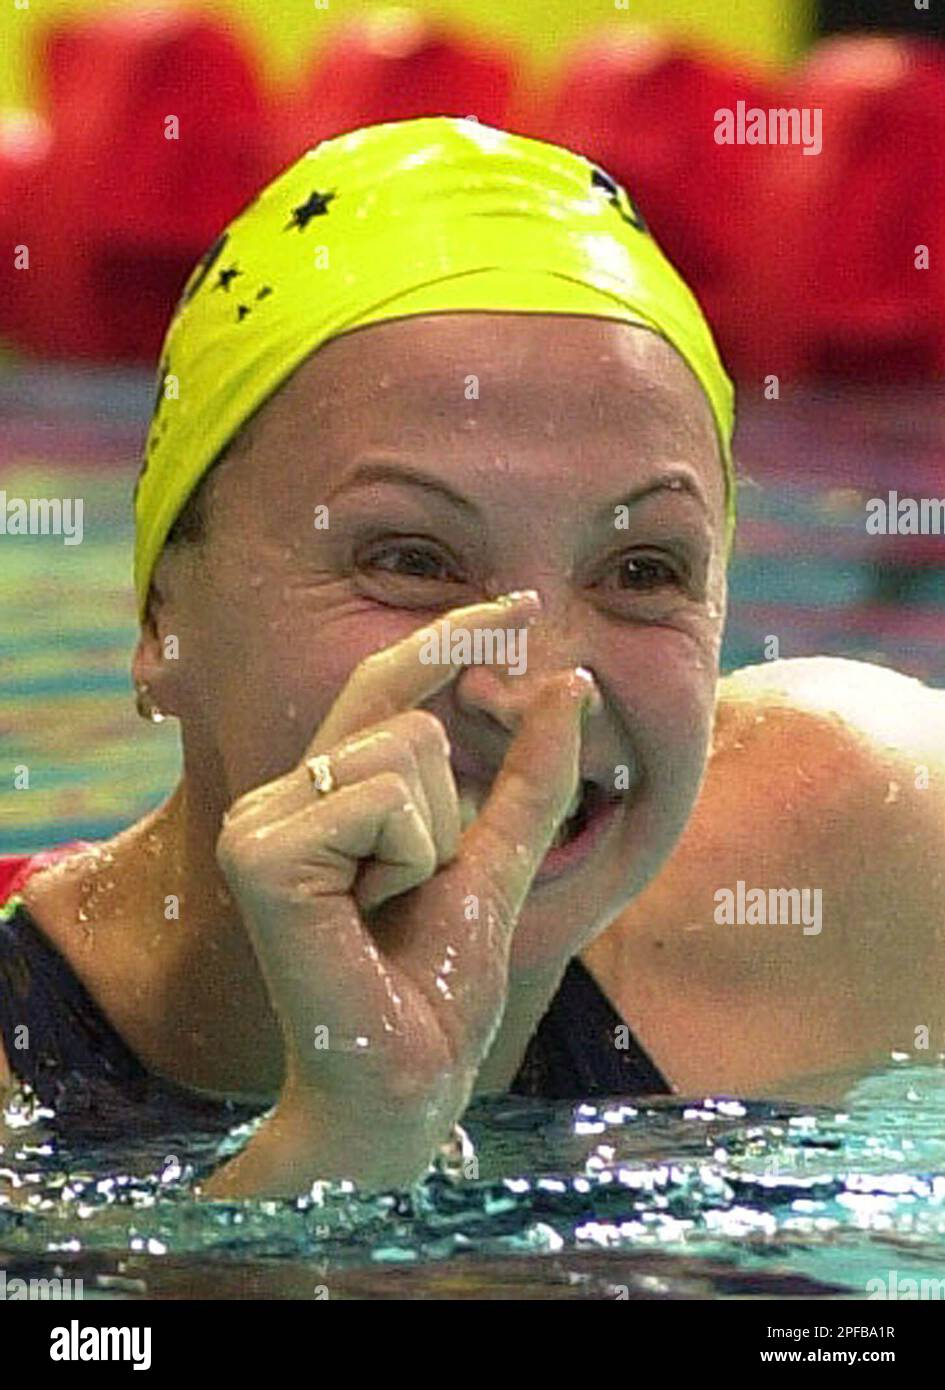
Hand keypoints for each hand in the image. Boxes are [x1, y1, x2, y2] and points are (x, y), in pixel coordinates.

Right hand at [208, 594, 597, 1192]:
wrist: (404, 1079)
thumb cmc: (437, 983)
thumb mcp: (500, 860)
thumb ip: (530, 777)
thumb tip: (569, 681)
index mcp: (322, 796)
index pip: (386, 684)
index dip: (451, 635)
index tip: (522, 604)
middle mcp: (278, 795)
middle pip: (414, 721)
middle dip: (452, 812)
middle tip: (410, 895)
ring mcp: (258, 820)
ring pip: (406, 751)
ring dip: (433, 842)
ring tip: (389, 909)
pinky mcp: (259, 852)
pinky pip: (385, 798)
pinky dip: (410, 859)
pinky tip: (369, 917)